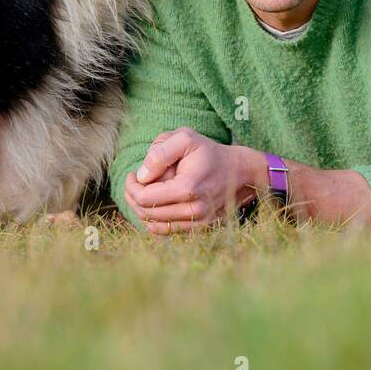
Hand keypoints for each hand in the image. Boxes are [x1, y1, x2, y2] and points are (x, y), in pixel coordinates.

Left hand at [124, 128, 256, 234]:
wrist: (238, 171)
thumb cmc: (208, 152)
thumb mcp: (185, 138)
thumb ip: (160, 153)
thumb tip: (141, 176)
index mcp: (188, 189)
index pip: (145, 198)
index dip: (131, 187)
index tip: (133, 174)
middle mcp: (194, 211)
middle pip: (146, 213)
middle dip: (134, 197)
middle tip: (135, 182)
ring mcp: (198, 223)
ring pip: (153, 225)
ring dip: (142, 209)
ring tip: (144, 191)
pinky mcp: (198, 228)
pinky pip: (165, 231)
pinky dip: (153, 220)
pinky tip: (155, 204)